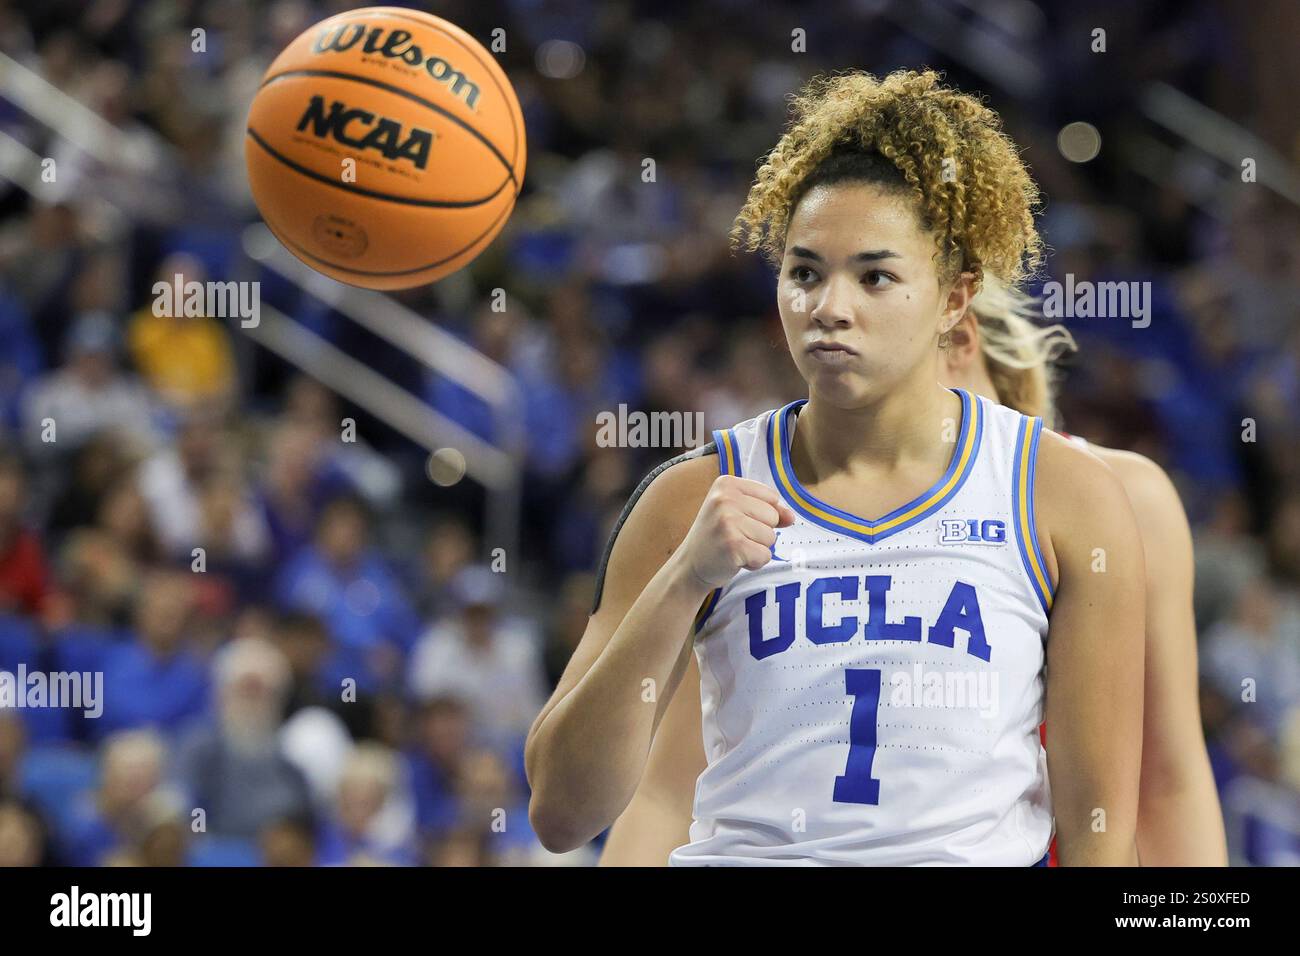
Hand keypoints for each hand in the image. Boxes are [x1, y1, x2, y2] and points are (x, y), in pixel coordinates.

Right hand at [675, 475, 795, 588]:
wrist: (690, 565)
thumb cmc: (717, 536)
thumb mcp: (738, 513)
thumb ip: (769, 509)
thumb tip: (791, 517)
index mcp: (726, 483)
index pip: (771, 497)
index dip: (761, 515)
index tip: (737, 521)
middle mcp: (725, 498)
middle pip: (773, 516)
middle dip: (759, 532)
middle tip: (733, 537)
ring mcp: (727, 521)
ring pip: (771, 537)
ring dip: (756, 548)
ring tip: (733, 548)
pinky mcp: (732, 545)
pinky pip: (765, 555)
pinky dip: (754, 563)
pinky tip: (734, 559)